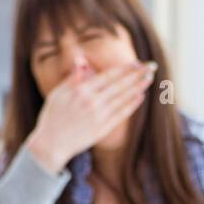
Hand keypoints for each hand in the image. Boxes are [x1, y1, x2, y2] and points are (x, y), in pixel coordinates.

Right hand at [26, 61, 156, 172]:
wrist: (51, 144)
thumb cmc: (53, 116)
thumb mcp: (58, 93)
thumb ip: (73, 77)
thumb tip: (82, 60)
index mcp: (81, 91)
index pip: (108, 76)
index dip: (124, 69)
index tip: (137, 62)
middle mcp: (92, 102)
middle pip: (120, 85)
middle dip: (137, 75)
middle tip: (151, 66)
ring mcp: (99, 116)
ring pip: (123, 98)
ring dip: (138, 87)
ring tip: (149, 78)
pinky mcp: (103, 129)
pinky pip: (121, 114)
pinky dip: (131, 105)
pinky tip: (140, 97)